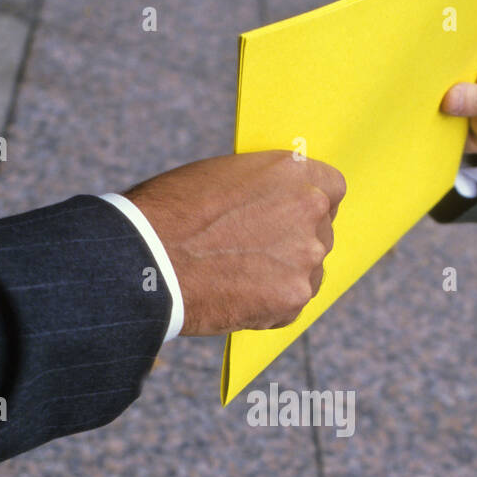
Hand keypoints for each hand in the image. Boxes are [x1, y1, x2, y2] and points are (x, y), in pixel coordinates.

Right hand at [122, 151, 345, 334]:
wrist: (146, 260)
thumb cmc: (171, 212)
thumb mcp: (221, 177)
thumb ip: (262, 191)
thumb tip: (276, 208)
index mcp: (293, 172)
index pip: (330, 189)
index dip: (309, 203)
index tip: (291, 215)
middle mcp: (309, 211)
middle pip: (321, 231)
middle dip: (293, 241)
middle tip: (252, 250)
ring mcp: (305, 259)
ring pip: (308, 270)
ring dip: (283, 274)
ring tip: (237, 275)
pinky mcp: (293, 299)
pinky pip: (291, 303)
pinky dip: (269, 304)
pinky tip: (234, 295)